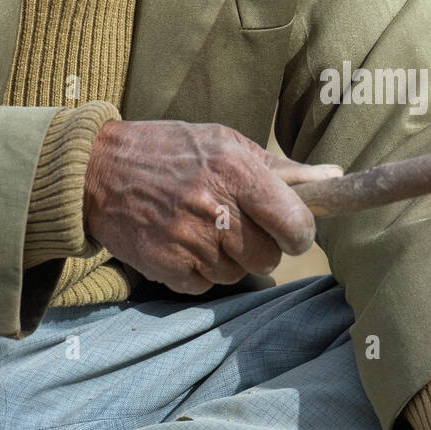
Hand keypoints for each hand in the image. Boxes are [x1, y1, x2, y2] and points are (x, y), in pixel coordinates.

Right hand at [82, 119, 341, 293]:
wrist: (96, 169)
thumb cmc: (170, 150)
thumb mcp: (226, 143)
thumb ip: (281, 168)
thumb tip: (334, 176)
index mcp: (235, 170)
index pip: (295, 223)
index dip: (300, 232)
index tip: (291, 229)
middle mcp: (214, 207)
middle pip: (269, 256)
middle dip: (260, 244)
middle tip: (235, 222)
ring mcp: (188, 240)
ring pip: (238, 273)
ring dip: (227, 258)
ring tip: (201, 226)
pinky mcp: (165, 266)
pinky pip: (205, 286)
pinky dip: (198, 271)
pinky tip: (180, 242)